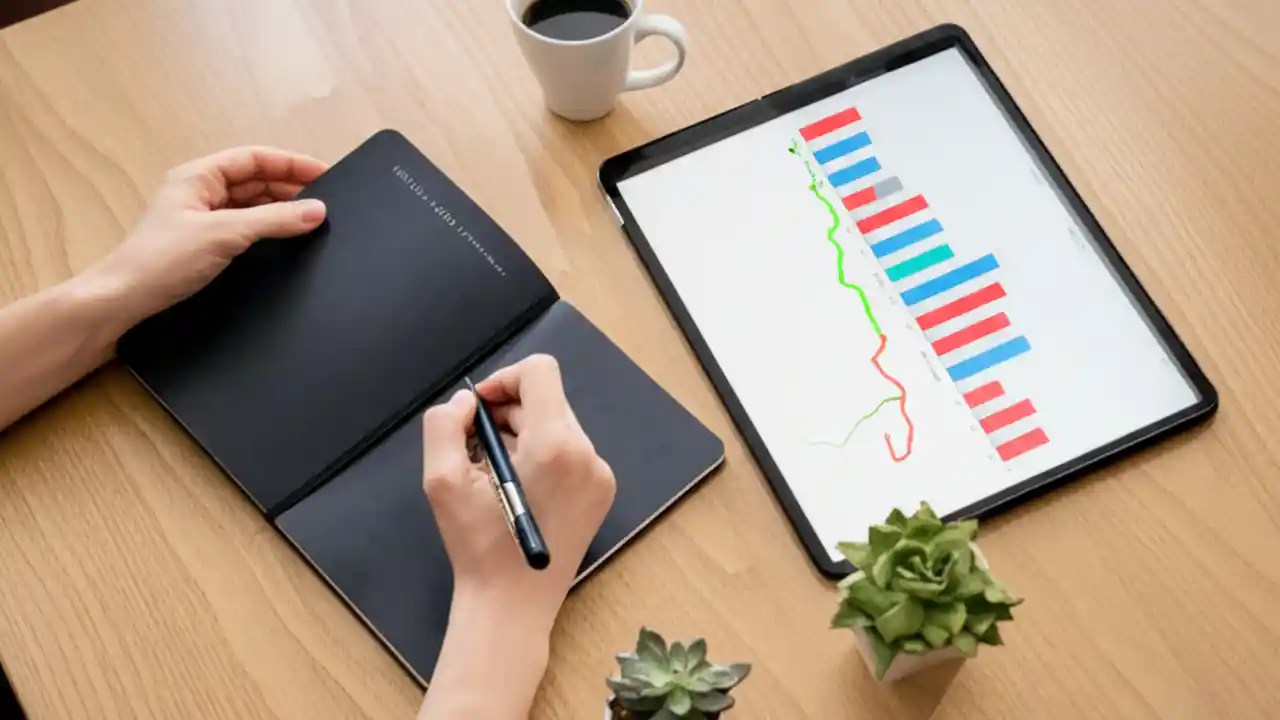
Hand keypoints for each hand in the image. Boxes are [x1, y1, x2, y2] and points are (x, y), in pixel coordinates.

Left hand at [83, 146, 328, 333]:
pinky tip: (286, 238)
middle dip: (290, 186)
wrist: (123, 301)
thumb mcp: (225, 234)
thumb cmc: (161, 261)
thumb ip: (274, 220)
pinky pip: (245, 226)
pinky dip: (268, 228)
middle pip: (255, 179)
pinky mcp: (204, 243)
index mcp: (198, 176)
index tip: (325, 173)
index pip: (254, 158)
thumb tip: (317, 210)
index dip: (291, 163)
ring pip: (251, 204)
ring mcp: (201, 218)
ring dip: (280, 208)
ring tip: (311, 219)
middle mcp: (200, 191)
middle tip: (324, 200)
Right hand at [421, 354, 616, 623]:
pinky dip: (541, 457)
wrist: (512, 607)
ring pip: (558, 425)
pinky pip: (570, 453)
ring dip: (522, 436)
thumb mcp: (442, 481)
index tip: (479, 408)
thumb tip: (467, 403)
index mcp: (555, 444)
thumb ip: (446, 425)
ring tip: (494, 474)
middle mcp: (587, 454)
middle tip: (476, 448)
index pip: (539, 372)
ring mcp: (599, 475)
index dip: (503, 379)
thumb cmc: (477, 547)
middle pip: (548, 400)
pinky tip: (517, 490)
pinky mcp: (601, 493)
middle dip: (508, 414)